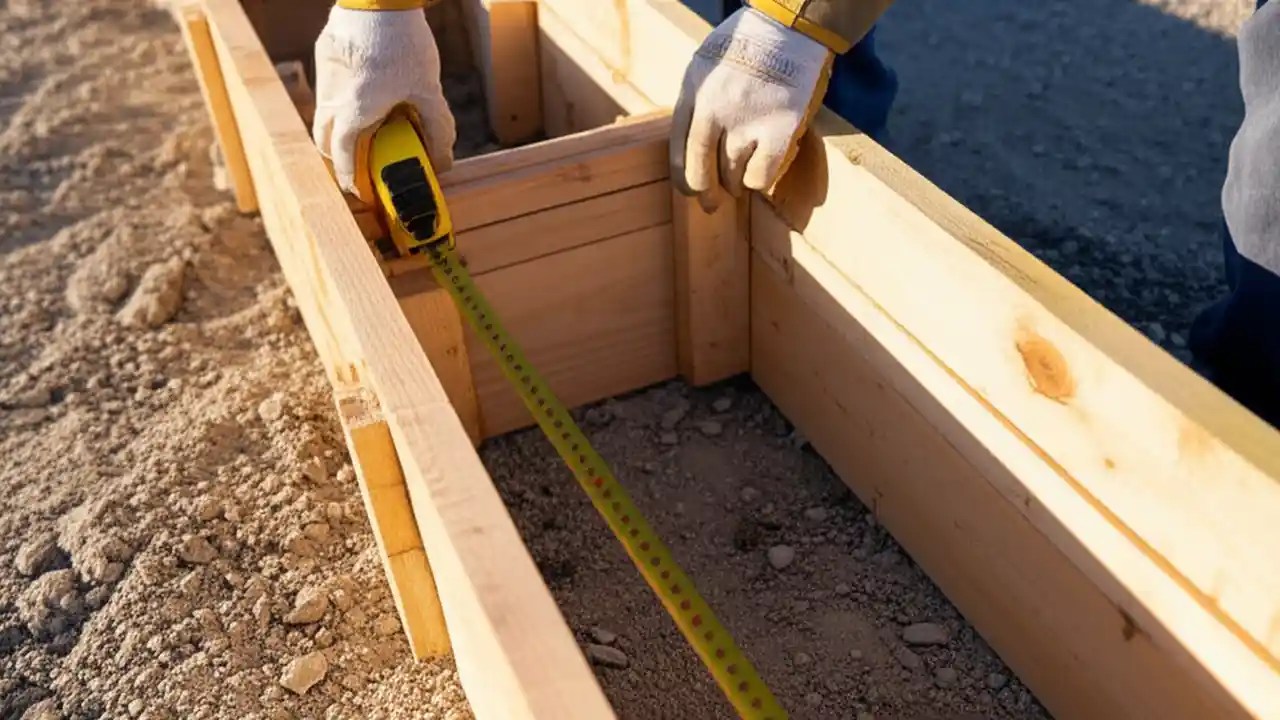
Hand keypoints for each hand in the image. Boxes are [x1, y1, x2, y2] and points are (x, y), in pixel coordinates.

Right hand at [312, 6, 456, 203]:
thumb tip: (444, 161)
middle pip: (324, 140)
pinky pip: (328, 88)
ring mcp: (325, 76)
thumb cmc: (404, 43)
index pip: (343, 158)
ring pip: (323, 113)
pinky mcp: (325, 54)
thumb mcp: (429, 90)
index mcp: (355, 112)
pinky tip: (367, 92)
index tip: (361, 193)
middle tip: (361, 166)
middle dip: (339, 159)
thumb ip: (438, 129)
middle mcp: (332, 97)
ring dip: (339, 129)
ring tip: (367, 130)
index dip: (351, 180)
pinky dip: (341, 101)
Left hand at [671, 7, 833, 210]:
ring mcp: (747, 121)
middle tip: (711, 204)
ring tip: (740, 182)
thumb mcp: (706, 64)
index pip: (678, 150)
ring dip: (736, 185)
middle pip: (700, 171)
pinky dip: (758, 181)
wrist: (789, 25)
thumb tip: (692, 144)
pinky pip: (761, 175)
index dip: (683, 178)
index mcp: (693, 92)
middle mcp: (714, 110)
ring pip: (732, 176)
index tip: (689, 189)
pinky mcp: (780, 129)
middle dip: (705, 194)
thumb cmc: (748, 44)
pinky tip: (761, 173)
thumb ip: (696, 101)